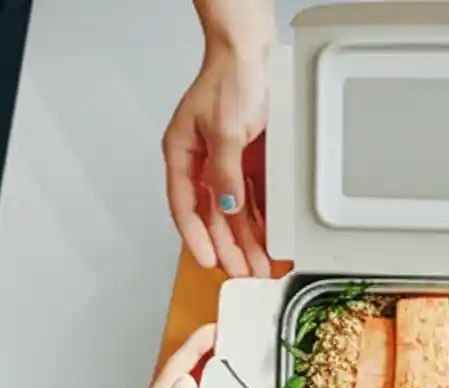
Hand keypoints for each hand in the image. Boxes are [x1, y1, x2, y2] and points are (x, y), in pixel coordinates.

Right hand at [163, 1, 272, 275]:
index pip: (184, 205)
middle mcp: (201, 162)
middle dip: (227, 247)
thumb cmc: (230, 79)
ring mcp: (225, 163)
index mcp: (182, 154)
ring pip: (233, 211)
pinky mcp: (248, 161)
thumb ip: (226, 172)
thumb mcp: (226, 129)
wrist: (252, 52)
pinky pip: (253, 198)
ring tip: (257, 265)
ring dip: (245, 239)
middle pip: (212, 215)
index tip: (210, 261)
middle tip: (241, 273)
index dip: (196, 237)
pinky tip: (267, 239)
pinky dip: (260, 219)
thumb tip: (227, 207)